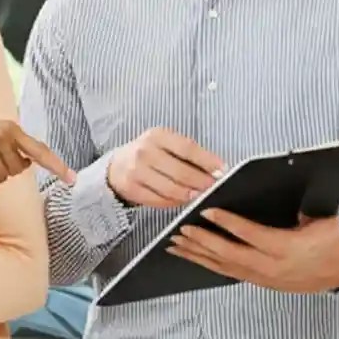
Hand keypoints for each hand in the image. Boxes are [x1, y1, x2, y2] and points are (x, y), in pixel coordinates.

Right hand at [107, 128, 225, 207]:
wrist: (116, 166)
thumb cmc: (149, 154)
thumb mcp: (165, 144)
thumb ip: (187, 154)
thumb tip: (216, 170)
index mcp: (158, 135)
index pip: (188, 148)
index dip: (207, 160)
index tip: (222, 170)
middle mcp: (145, 151)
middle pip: (180, 171)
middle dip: (200, 182)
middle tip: (212, 188)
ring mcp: (136, 171)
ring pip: (171, 189)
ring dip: (188, 194)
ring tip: (198, 196)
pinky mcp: (132, 189)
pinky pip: (159, 200)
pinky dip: (174, 202)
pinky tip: (182, 201)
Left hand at [166, 211, 338, 292]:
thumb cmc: (332, 238)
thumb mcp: (321, 219)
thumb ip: (299, 206)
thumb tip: (282, 185)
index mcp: (287, 248)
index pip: (251, 235)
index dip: (228, 223)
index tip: (207, 211)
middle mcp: (272, 267)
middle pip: (230, 254)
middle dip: (203, 241)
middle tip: (181, 229)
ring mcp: (265, 277)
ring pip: (225, 267)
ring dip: (199, 255)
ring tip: (176, 244)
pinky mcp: (261, 282)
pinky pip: (230, 273)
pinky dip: (208, 264)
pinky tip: (194, 256)